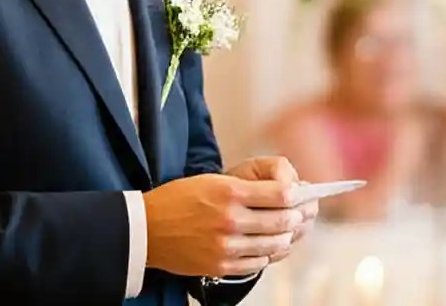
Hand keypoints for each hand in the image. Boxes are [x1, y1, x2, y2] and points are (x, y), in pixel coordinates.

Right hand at [143, 172, 303, 276]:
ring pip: (274, 245)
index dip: (297, 195)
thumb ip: (248, 188)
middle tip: (299, 213)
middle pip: (283, 221)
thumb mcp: (212, 181)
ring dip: (284, 237)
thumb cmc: (178, 199)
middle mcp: (231, 219)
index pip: (281, 195)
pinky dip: (267, 255)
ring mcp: (227, 246)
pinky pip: (258, 263)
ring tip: (283, 231)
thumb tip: (285, 194)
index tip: (300, 194)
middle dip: (296, 217)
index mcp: (229, 192)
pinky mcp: (221, 265)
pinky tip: (264, 246)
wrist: (145, 229)